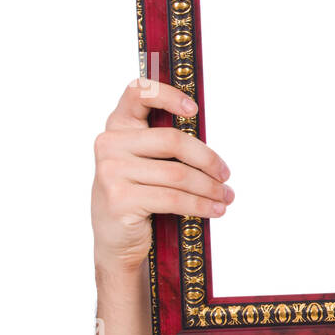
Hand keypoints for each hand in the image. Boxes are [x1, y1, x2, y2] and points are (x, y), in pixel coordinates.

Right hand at [92, 77, 232, 273]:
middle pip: (172, 140)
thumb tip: (211, 148)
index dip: (169, 95)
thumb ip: (165, 147)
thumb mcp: (145, 166)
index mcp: (117, 127)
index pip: (138, 93)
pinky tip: (214, 210)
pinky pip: (174, 198)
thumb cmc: (137, 198)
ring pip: (178, 174)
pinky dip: (201, 205)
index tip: (194, 111)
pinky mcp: (120, 199)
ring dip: (210, 188)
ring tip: (225, 196)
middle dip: (208, 159)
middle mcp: (109, 144)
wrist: (116, 242)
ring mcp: (111, 172)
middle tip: (225, 175)